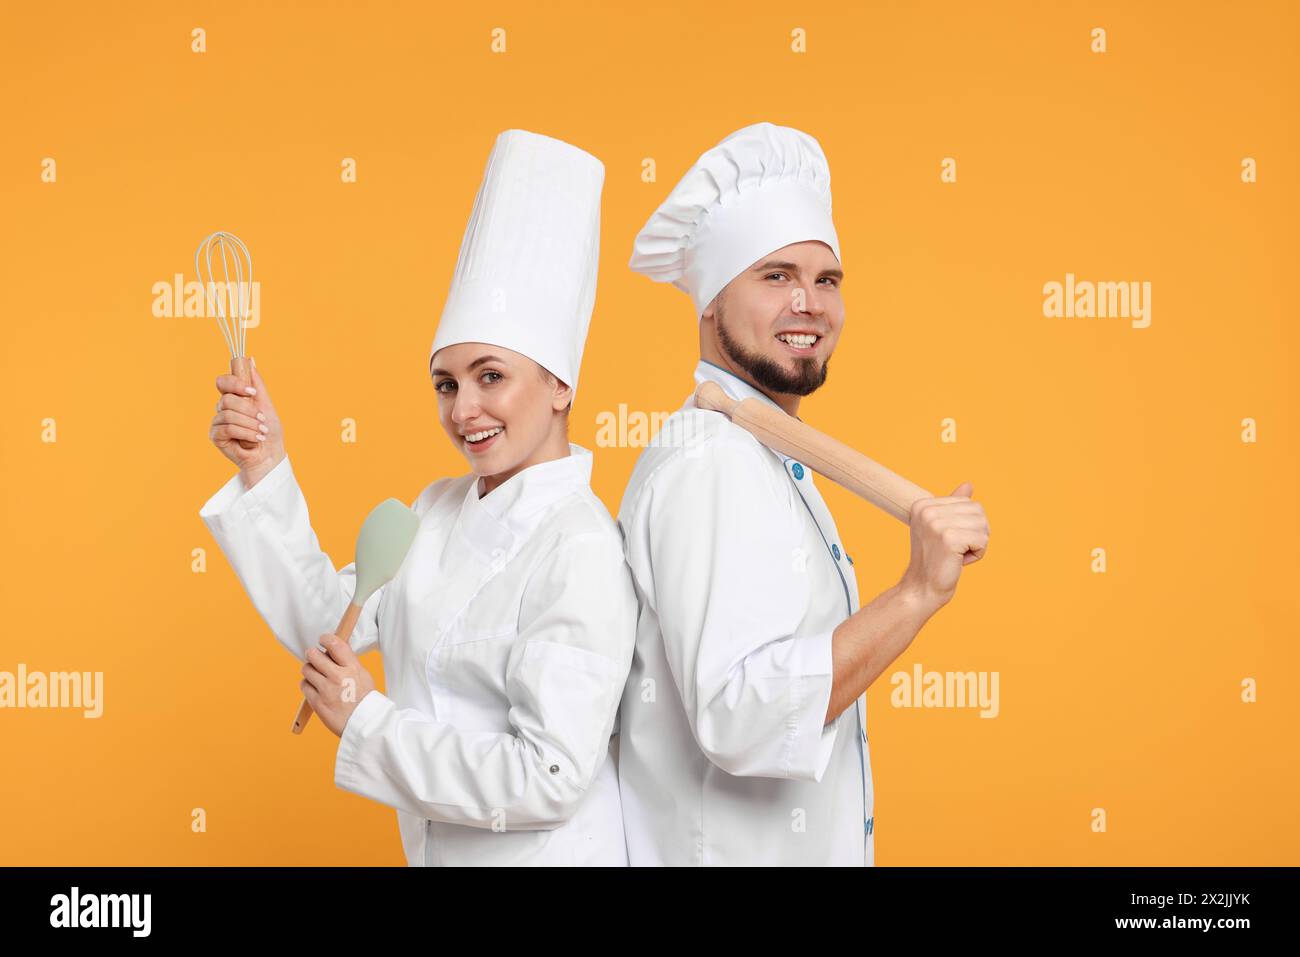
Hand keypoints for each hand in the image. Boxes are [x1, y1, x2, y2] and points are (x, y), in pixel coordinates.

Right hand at [209, 356, 285, 487]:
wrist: (270, 454)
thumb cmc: (269, 431)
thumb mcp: (266, 404)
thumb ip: (257, 384)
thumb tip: (251, 359)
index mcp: (233, 398)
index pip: (222, 382)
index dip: (235, 383)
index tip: (251, 391)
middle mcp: (222, 408)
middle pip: (227, 399)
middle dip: (249, 409)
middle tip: (262, 419)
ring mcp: (218, 422)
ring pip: (228, 414)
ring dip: (250, 423)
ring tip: (261, 431)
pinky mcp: (216, 436)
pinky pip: (227, 428)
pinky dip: (245, 433)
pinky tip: (255, 439)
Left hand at [299, 634, 376, 737]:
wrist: (365, 725)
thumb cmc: (365, 700)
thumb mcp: (363, 675)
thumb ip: (348, 662)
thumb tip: (333, 650)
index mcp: (352, 668)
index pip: (334, 644)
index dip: (325, 639)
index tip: (323, 640)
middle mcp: (338, 676)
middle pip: (314, 655)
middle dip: (312, 654)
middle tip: (314, 657)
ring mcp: (326, 690)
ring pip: (306, 669)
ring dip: (310, 669)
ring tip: (316, 674)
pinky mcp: (317, 702)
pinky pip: (304, 685)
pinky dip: (308, 684)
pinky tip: (316, 687)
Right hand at [898, 481, 989, 614]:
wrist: (922, 588)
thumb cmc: (934, 559)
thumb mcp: (941, 527)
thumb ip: (953, 506)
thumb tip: (968, 485)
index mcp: (922, 504)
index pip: (968, 502)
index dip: (966, 525)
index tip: (947, 540)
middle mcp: (927, 510)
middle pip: (978, 511)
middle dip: (975, 533)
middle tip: (955, 550)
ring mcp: (936, 523)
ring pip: (983, 526)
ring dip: (976, 544)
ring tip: (956, 555)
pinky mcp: (949, 538)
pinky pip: (982, 540)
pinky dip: (977, 554)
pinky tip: (959, 561)